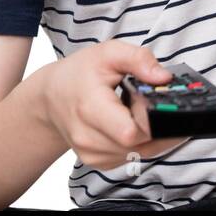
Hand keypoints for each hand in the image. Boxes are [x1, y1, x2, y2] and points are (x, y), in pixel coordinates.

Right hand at [41, 39, 188, 169]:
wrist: (51, 98)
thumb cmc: (79, 74)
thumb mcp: (108, 53)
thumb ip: (138, 59)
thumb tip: (164, 77)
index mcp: (91, 109)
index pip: (130, 131)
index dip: (154, 121)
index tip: (164, 105)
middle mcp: (89, 138)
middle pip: (140, 143)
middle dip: (158, 125)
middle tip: (159, 105)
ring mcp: (93, 154)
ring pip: (141, 153)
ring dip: (152, 135)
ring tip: (142, 111)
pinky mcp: (99, 162)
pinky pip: (133, 156)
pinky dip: (142, 142)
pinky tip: (134, 123)